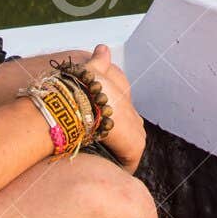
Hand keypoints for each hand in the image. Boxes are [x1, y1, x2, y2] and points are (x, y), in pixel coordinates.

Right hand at [75, 44, 146, 173]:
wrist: (80, 102)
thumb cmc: (81, 86)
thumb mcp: (89, 71)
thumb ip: (99, 61)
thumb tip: (103, 47)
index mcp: (125, 102)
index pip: (126, 118)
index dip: (113, 127)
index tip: (100, 135)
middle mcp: (134, 117)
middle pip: (131, 134)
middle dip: (119, 142)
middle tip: (101, 150)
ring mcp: (137, 131)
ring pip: (130, 148)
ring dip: (119, 155)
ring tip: (103, 162)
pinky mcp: (135, 146)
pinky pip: (129, 162)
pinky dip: (120, 166)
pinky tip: (106, 170)